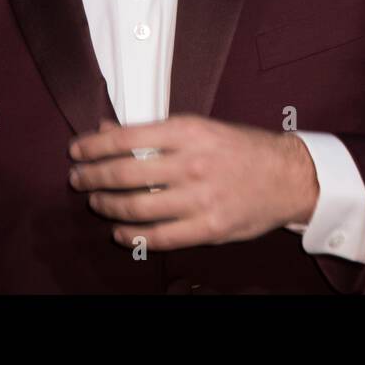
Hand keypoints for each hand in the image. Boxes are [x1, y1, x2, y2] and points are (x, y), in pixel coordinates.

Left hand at [68, 115, 319, 250]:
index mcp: (189, 132)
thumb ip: (153, 132)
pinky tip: (120, 232)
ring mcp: (200, 198)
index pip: (126, 139)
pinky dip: (132, 236)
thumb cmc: (243, 149)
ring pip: (136, 207)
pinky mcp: (208, 227)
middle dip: (92, 177)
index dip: (94, 147)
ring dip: (107, 206)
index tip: (77, 151)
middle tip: (78, 179)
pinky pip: (159, 237)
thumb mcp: (199, 127)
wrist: (288, 176)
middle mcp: (191, 164)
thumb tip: (107, 129)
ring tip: (96, 202)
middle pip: (124, 174)